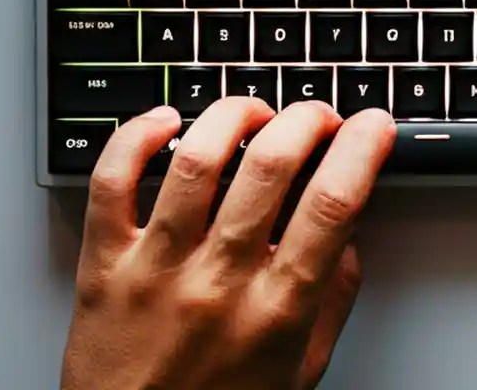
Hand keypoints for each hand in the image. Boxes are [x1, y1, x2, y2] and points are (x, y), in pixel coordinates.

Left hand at [61, 99, 395, 389]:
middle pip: (270, 168)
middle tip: (319, 116)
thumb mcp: (302, 366)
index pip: (331, 207)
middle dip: (307, 120)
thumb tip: (347, 229)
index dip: (360, 150)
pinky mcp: (103, 264)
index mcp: (276, 311)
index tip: (373, 125)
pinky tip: (166, 123)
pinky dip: (136, 136)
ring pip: (197, 160)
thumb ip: (333, 296)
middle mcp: (217, 283)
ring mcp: (156, 269)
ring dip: (235, 115)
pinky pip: (111, 181)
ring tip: (255, 112)